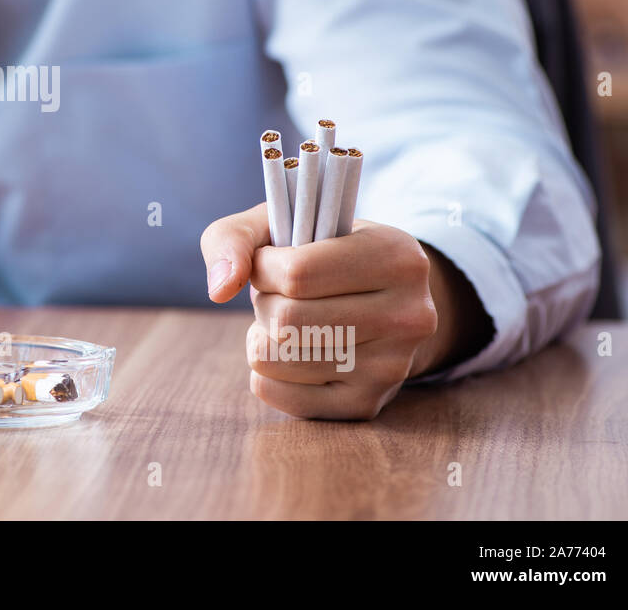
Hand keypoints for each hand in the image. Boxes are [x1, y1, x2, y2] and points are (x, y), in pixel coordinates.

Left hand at [200, 202, 481, 419]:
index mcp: (397, 255)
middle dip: (263, 303)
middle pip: (286, 320)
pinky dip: (265, 371)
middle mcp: (408, 315)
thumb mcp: (282, 223)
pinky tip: (288, 351)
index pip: (296, 274)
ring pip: (277, 359)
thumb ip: (234, 238)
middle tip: (279, 294)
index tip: (270, 262)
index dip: (262, 268)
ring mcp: (391, 366)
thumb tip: (219, 289)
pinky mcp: (366, 404)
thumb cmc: (320, 254)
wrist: (382, 302)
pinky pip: (280, 395)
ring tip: (287, 320)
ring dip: (261, 336)